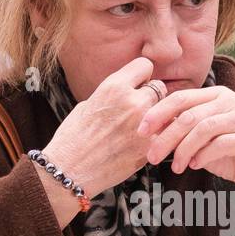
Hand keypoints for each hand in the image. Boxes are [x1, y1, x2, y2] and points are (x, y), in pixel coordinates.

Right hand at [41, 56, 158, 197]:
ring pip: (165, 112)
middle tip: (141, 110)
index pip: (145, 65)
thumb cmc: (73, 138)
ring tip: (142, 128)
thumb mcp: (88, 104)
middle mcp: (132, 101)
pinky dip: (157, 139)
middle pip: (159, 87)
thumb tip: (127, 90)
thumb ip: (112, 95)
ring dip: (158, 118)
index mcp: (114, 87)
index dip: (142, 76)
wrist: (69, 170)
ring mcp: (143, 125)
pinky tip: (144, 144)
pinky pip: (164, 135)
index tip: (138, 85)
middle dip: (152, 97)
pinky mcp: (149, 147)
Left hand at [138, 84, 234, 205]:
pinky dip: (204, 155)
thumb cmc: (228, 156)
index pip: (182, 98)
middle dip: (167, 136)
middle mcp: (233, 101)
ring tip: (175, 166)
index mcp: (217, 95)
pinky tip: (195, 165)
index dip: (158, 112)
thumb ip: (181, 131)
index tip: (140, 131)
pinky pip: (222, 143)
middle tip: (152, 156)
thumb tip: (148, 130)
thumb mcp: (200, 141)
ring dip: (184, 149)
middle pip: (191, 114)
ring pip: (205, 128)